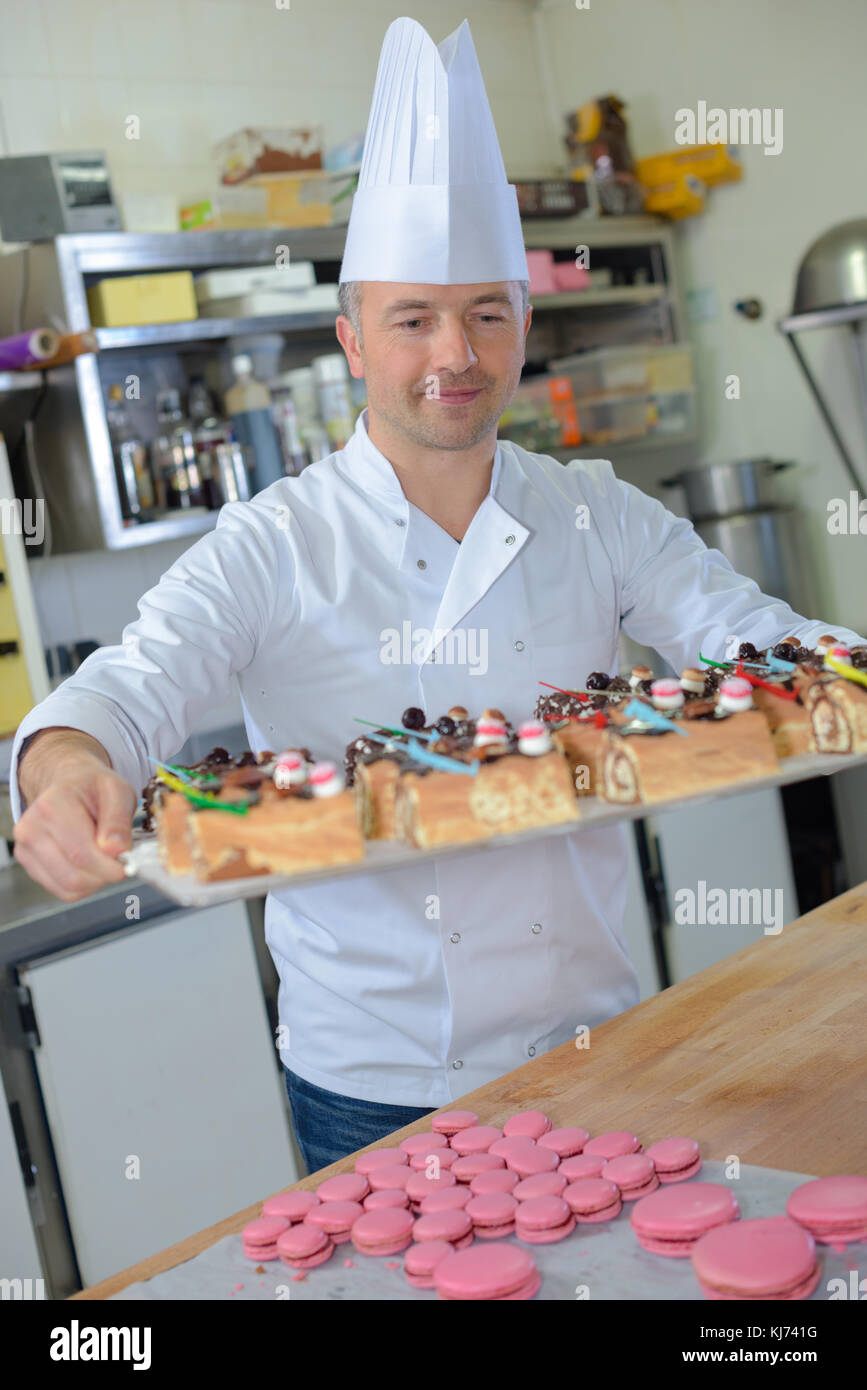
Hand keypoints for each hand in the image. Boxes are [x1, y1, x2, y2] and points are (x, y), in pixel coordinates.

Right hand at [13, 753, 135, 901]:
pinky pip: (63, 891)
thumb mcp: (116, 791)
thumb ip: (118, 820)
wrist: (70, 786)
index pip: (81, 853)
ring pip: (69, 887)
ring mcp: (25, 850)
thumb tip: (116, 850)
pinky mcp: (30, 865)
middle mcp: (31, 829)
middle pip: (74, 875)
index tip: (129, 863)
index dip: (110, 867)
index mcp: (51, 806)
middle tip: (120, 861)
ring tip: (104, 859)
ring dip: (95, 881)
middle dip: (104, 875)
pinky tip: (91, 865)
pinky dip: (84, 885)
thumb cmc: (93, 789)